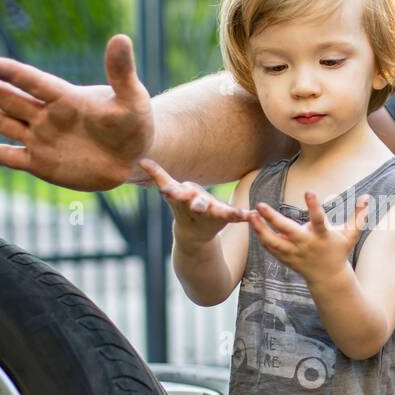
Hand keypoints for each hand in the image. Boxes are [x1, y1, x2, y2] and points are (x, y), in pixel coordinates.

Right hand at [0, 34, 151, 190]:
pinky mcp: (40, 162)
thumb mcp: (132, 98)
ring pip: (3, 124)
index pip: (37, 84)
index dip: (18, 75)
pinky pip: (10, 157)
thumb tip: (121, 38)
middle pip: (11, 99)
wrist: (131, 155)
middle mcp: (47, 115)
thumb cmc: (133, 122)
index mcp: (66, 97)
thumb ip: (121, 72)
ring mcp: (41, 138)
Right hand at [138, 159, 252, 243]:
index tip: (167, 191)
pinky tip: (253, 213)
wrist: (193, 234)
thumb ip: (159, 176)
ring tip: (241, 214)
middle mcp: (197, 207)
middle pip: (197, 205)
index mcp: (183, 199)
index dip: (173, 193)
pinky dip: (245, 215)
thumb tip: (141, 160)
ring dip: (228, 213)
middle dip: (198, 205)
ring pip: (220, 212)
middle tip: (198, 206)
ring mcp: (212, 214)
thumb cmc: (183, 206)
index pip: (177, 195)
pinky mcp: (224, 217)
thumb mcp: (172, 191)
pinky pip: (236, 215)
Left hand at [247, 192, 370, 285]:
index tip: (309, 191)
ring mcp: (294, 253)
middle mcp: (306, 244)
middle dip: (273, 218)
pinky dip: (261, 238)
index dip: (315, 206)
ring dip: (260, 229)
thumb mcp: (351, 235)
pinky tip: (252, 225)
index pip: (319, 219)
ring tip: (249, 215)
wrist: (328, 278)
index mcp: (322, 236)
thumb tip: (368, 197)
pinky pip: (270, 248)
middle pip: (287, 231)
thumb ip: (359, 216)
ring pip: (273, 241)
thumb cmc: (339, 252)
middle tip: (260, 205)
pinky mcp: (286, 259)